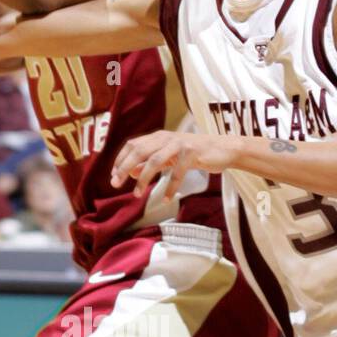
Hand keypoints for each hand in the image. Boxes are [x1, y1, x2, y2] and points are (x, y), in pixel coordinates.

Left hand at [111, 131, 234, 199]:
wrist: (222, 149)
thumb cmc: (194, 154)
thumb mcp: (169, 156)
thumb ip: (151, 161)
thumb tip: (130, 172)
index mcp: (158, 137)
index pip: (133, 145)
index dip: (121, 160)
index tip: (114, 176)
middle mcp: (166, 138)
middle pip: (139, 151)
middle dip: (124, 168)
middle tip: (116, 184)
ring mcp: (179, 145)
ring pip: (154, 161)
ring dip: (143, 178)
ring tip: (137, 194)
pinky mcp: (192, 154)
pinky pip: (177, 173)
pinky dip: (170, 187)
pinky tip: (165, 199)